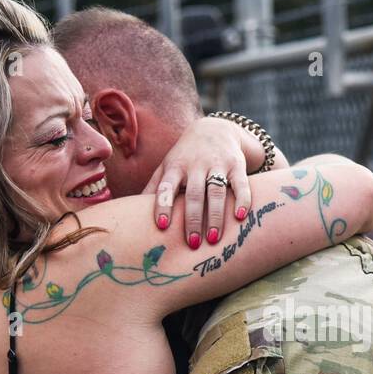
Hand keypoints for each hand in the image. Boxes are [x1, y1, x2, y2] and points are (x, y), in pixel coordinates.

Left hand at [141, 117, 252, 249]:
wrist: (216, 129)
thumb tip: (130, 211)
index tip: (163, 226)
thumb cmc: (186, 156)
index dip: (164, 205)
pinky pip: (241, 184)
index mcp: (175, 167)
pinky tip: (241, 217)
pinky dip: (242, 200)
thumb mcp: (167, 166)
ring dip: (215, 216)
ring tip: (213, 239)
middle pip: (194, 194)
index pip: (167, 187)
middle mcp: (196, 165)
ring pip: (216, 191)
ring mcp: (217, 164)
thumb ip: (153, 187)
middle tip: (192, 244)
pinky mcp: (237, 166)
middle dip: (192, 219)